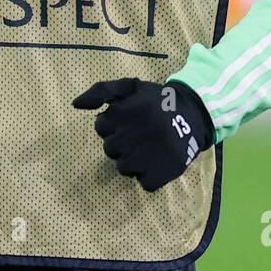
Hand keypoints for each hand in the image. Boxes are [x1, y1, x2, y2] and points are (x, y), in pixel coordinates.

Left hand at [72, 77, 213, 192]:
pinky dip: (150, 176)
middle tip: (141, 134)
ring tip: (151, 148)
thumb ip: (100, 91)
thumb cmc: (157, 101)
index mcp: (120, 114)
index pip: (100, 128)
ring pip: (124, 168)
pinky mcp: (159, 174)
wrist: (195, 113)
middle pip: (110, 150)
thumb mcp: (129, 86)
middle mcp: (128, 136)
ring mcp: (143, 158)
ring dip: (135, 161)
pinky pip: (144, 183)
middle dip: (122, 143)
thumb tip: (75, 104)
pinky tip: (159, 161)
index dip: (113, 125)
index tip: (130, 120)